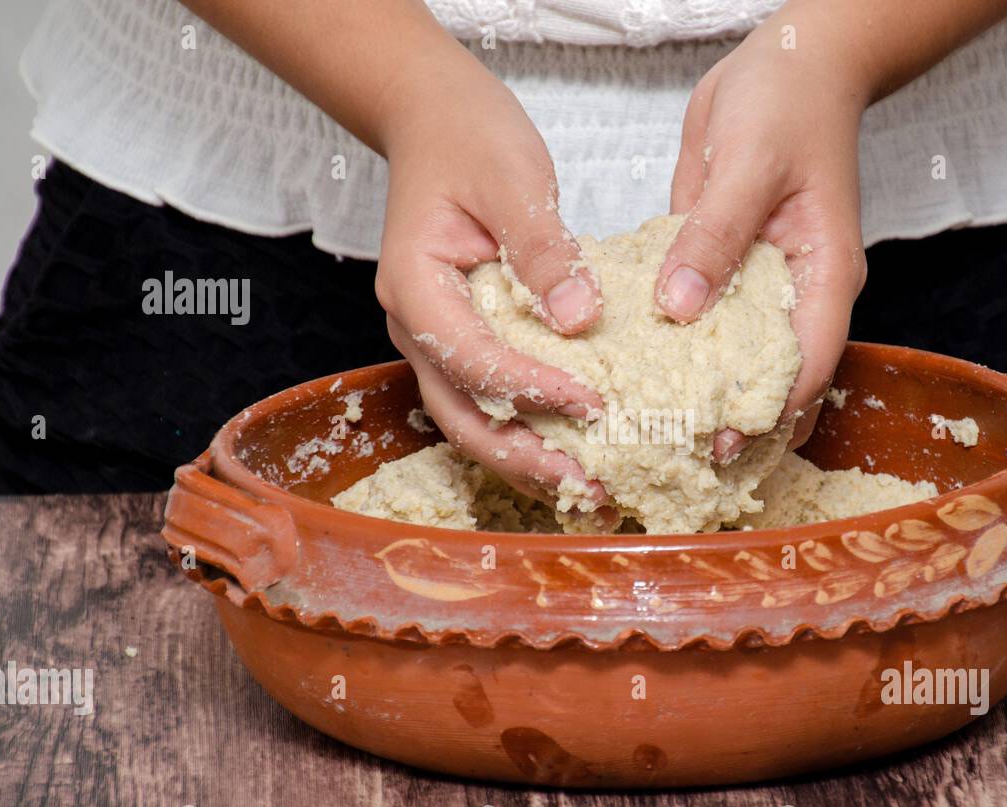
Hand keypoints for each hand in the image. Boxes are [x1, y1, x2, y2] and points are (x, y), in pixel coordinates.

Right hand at [374, 45, 614, 512]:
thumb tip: (580, 318)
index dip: (530, 389)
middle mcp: (415, 325)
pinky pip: (489, 398)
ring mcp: (435, 338)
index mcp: (416, 286)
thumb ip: (544, 249)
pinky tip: (571, 449)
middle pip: (461, 414)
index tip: (591, 406)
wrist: (432, 118)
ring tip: (586, 488)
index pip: (471, 357)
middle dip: (522, 457)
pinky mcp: (462, 340)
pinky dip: (527, 429)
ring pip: (471, 419)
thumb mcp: (513, 179)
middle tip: (586, 485)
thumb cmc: (466, 137)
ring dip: (525, 458)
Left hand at [659, 2, 869, 460]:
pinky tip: (633, 368)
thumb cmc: (789, 102)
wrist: (787, 60)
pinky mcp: (721, 264)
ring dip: (701, 388)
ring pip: (734, 353)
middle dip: (735, 416)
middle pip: (774, 374)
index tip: (722, 441)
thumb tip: (679, 308)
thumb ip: (714, 236)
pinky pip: (700, 317)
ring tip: (651, 427)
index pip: (809, 362)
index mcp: (824, 275)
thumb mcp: (750, 165)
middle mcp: (794, 289)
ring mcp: (757, 281)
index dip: (770, 409)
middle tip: (677, 453)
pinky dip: (675, 345)